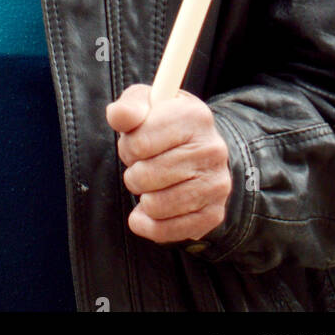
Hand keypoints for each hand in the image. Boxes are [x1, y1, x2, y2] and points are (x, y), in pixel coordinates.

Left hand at [105, 84, 231, 243]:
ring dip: (142, 198)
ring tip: (150, 185)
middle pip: (146, 175)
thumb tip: (118, 116)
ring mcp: (216, 184)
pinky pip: (168, 231)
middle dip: (134, 173)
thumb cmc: (162, 124)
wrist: (198, 148)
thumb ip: (128, 108)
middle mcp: (211, 149)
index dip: (128, 147)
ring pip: (155, 205)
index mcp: (193, 116)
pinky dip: (149, 226)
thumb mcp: (145, 103)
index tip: (135, 144)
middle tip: (142, 166)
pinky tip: (147, 213)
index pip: (140, 142)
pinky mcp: (213, 213)